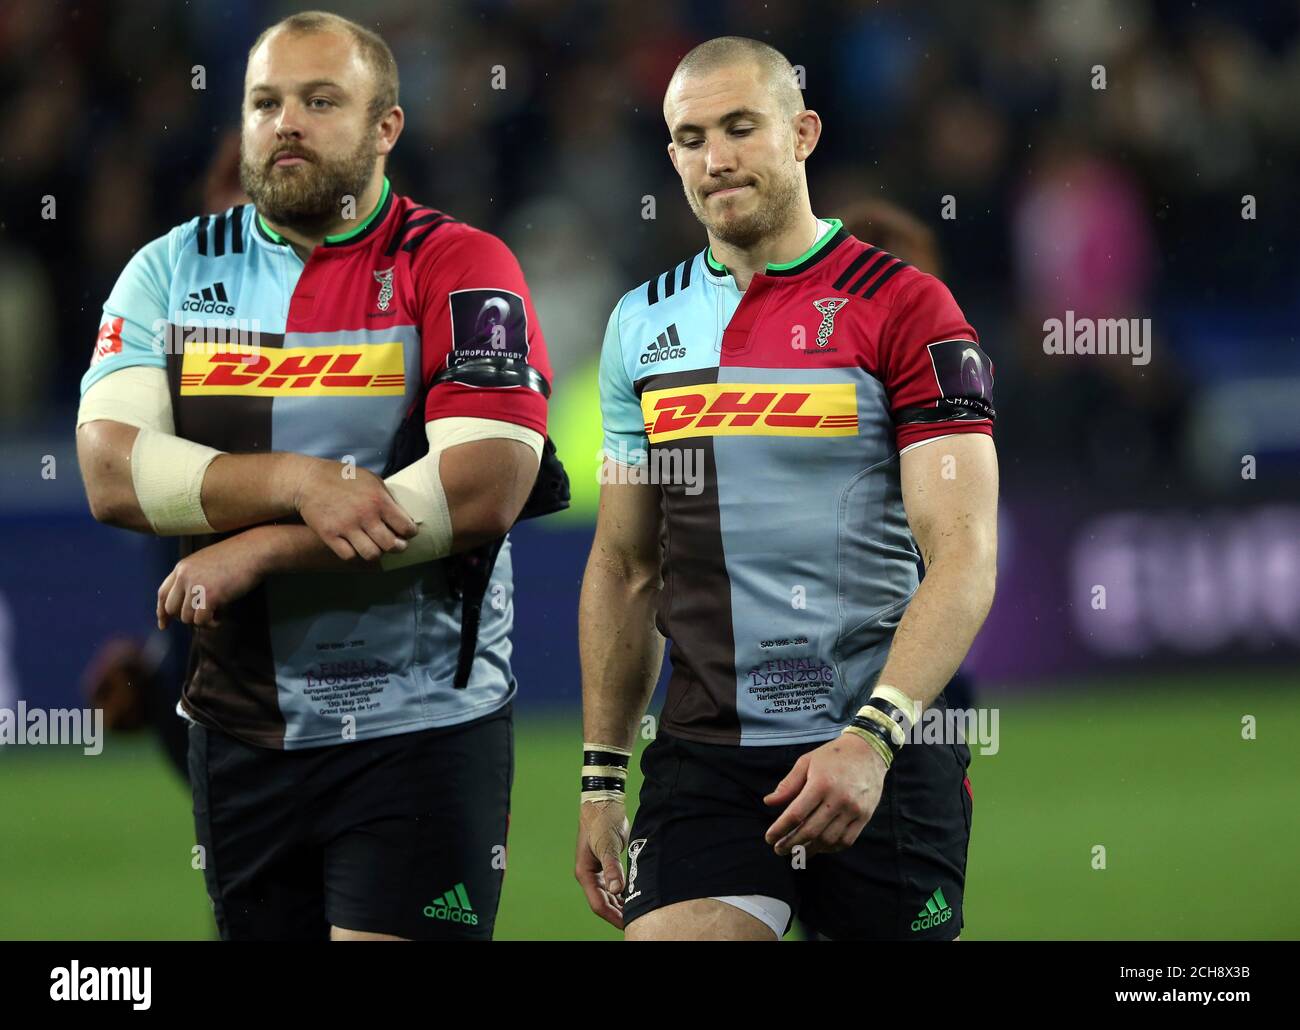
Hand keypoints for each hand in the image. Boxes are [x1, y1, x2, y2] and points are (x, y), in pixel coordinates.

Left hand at [157, 534, 266, 628]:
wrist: (255, 551)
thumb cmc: (237, 557)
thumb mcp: (207, 563)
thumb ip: (193, 579)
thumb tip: (190, 603)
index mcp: (182, 567)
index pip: (162, 594)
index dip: (161, 612)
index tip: (164, 624)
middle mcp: (184, 576)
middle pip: (172, 609)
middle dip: (185, 617)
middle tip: (202, 618)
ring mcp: (195, 586)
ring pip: (187, 617)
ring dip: (202, 620)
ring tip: (217, 613)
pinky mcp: (210, 596)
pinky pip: (202, 620)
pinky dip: (211, 623)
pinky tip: (220, 617)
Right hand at [293, 457, 417, 561]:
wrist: (309, 480)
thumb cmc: (344, 478)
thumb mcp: (372, 480)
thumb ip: (388, 498)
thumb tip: (405, 517)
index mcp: (379, 500)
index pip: (406, 527)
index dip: (410, 533)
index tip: (407, 533)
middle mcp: (365, 515)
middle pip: (391, 545)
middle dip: (398, 547)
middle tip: (396, 545)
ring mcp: (346, 526)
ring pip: (371, 554)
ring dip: (376, 553)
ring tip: (376, 546)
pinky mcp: (329, 535)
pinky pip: (349, 556)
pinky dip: (355, 553)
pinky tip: (356, 546)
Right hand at [575, 799, 628, 928]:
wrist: (604, 803)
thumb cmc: (601, 821)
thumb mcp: (607, 844)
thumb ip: (612, 867)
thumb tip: (616, 889)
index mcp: (585, 873)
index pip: (598, 903)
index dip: (612, 916)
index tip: (627, 925)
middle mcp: (590, 875)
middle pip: (604, 903)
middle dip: (618, 914)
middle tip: (636, 923)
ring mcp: (598, 871)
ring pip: (610, 896)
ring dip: (621, 905)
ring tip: (638, 914)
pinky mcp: (607, 865)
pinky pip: (615, 885)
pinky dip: (624, 893)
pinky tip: (635, 898)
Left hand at [763, 733, 886, 857]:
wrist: (868, 750)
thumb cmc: (833, 755)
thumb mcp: (806, 762)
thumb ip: (788, 784)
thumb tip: (768, 802)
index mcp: (821, 784)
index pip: (796, 814)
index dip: (780, 829)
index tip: (769, 838)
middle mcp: (838, 799)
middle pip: (810, 831)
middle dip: (791, 844)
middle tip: (779, 849)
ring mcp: (853, 810)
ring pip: (828, 840)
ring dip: (810, 849)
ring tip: (797, 851)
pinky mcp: (865, 816)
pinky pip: (846, 840)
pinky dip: (830, 848)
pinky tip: (819, 847)